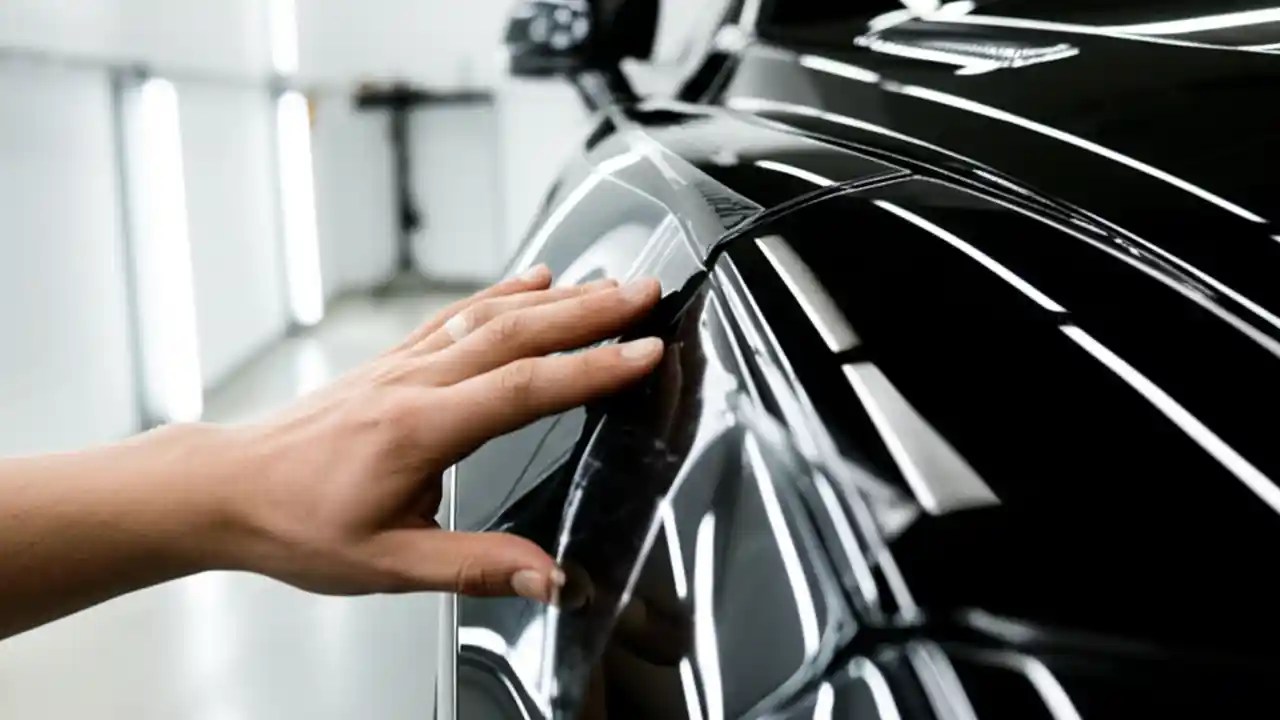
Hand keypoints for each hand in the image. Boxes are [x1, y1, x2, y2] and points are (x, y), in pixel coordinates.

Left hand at [212, 267, 663, 602]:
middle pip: (516, 333)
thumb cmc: (297, 526)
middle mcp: (414, 383)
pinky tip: (532, 280)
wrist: (226, 488)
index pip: (522, 389)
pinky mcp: (393, 361)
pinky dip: (503, 292)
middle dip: (590, 311)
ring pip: (491, 316)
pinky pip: (457, 314)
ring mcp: (402, 365)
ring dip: (557, 297)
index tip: (644, 351)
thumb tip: (550, 580)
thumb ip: (475, 567)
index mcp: (418, 430)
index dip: (590, 369)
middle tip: (648, 294)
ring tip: (610, 283)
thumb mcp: (386, 567)